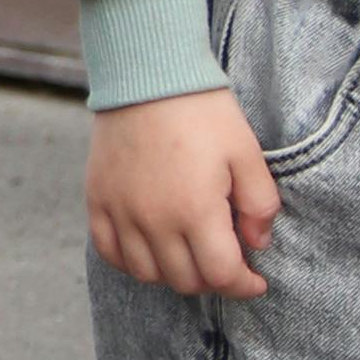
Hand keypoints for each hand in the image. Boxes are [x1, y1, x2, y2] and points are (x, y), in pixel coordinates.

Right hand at [85, 85, 281, 299]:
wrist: (147, 74)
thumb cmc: (202, 110)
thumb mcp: (247, 151)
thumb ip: (260, 204)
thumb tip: (257, 244)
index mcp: (196, 210)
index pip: (221, 275)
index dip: (243, 285)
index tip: (255, 280)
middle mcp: (154, 220)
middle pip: (185, 280)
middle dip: (213, 280)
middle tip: (225, 263)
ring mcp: (122, 212)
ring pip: (146, 274)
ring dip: (173, 274)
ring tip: (189, 257)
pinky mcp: (99, 200)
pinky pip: (110, 252)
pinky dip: (131, 262)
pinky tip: (150, 250)